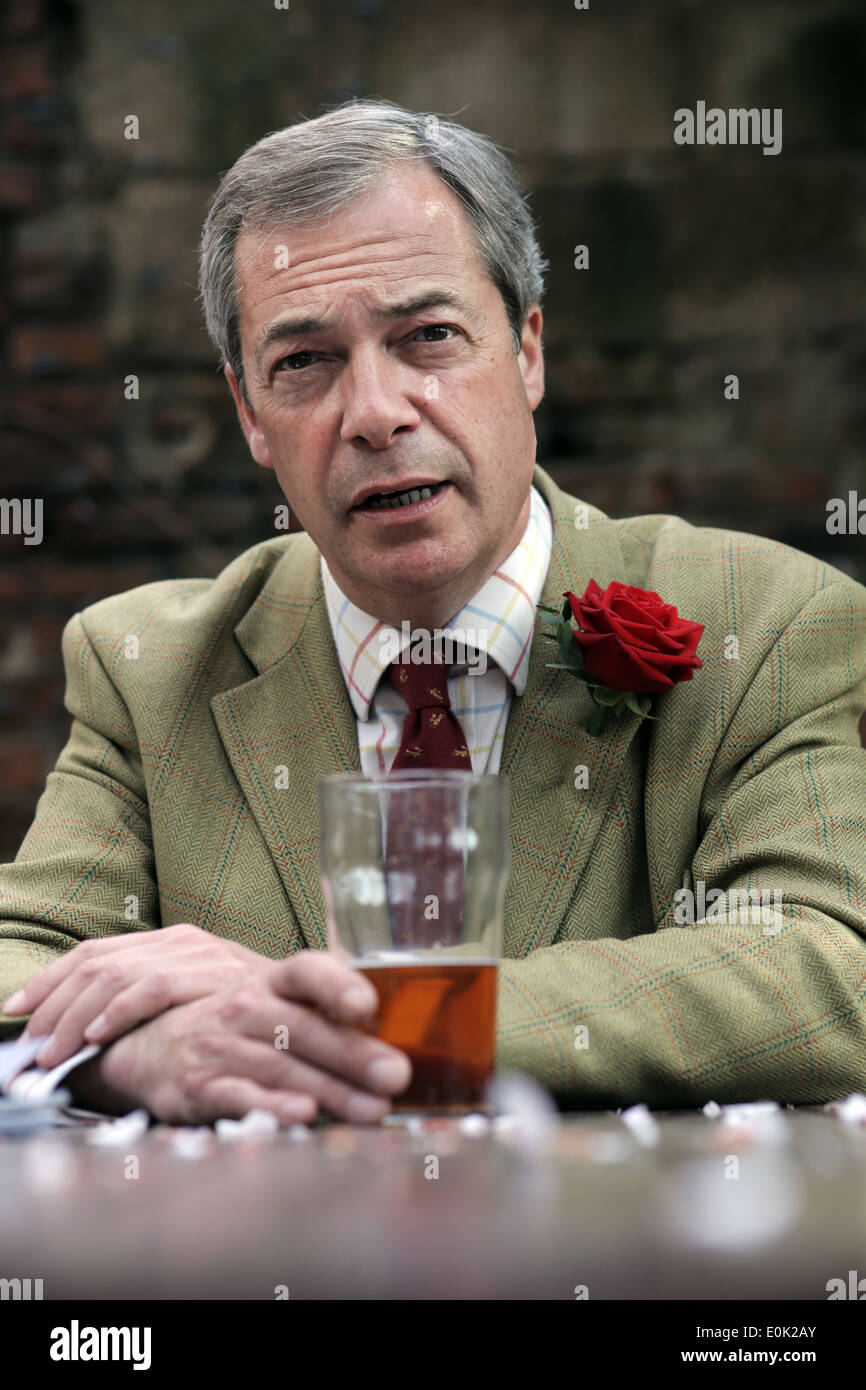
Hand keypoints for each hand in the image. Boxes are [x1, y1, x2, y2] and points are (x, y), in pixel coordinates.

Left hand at [5, 924, 273, 1066]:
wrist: (319, 1003)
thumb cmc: (257, 1016)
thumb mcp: (202, 1002)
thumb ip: (159, 1003)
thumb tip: (95, 1026)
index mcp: (170, 941)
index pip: (93, 953)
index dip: (50, 980)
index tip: (16, 1009)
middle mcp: (180, 939)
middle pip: (94, 964)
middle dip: (52, 1005)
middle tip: (30, 1048)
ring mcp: (197, 952)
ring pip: (113, 975)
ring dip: (74, 1017)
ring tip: (53, 1054)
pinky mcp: (212, 971)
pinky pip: (151, 986)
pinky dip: (118, 1010)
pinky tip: (96, 1035)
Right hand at [68, 950, 409, 1125]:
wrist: (144, 1047)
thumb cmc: (229, 1027)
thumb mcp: (269, 1005)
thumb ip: (322, 1012)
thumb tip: (391, 1035)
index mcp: (269, 983)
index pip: (306, 971)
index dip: (337, 984)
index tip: (368, 1005)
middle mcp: (244, 1008)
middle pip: (304, 1028)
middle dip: (354, 1054)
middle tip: (397, 1075)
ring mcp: (219, 1046)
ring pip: (282, 1067)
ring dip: (332, 1089)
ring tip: (373, 1108)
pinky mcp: (199, 1086)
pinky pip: (240, 1096)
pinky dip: (272, 1106)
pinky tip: (305, 1115)